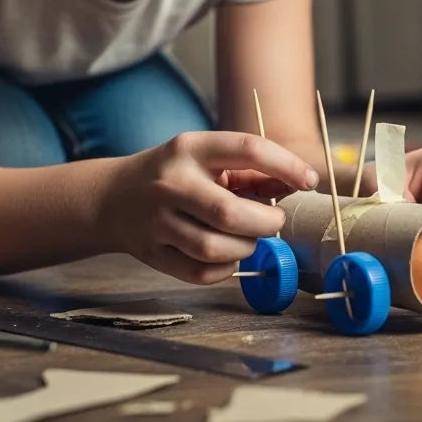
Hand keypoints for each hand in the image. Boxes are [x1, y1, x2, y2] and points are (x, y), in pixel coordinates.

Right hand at [98, 132, 319, 283]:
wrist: (112, 197)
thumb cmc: (175, 174)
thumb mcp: (207, 158)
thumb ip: (251, 171)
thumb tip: (300, 183)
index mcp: (190, 148)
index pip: (248, 149)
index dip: (287, 166)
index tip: (310, 181)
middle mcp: (170, 183)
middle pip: (230, 212)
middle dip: (266, 223)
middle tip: (274, 222)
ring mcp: (157, 221)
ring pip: (214, 249)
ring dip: (245, 248)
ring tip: (249, 238)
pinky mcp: (151, 253)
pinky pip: (199, 272)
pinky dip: (224, 270)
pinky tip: (226, 256)